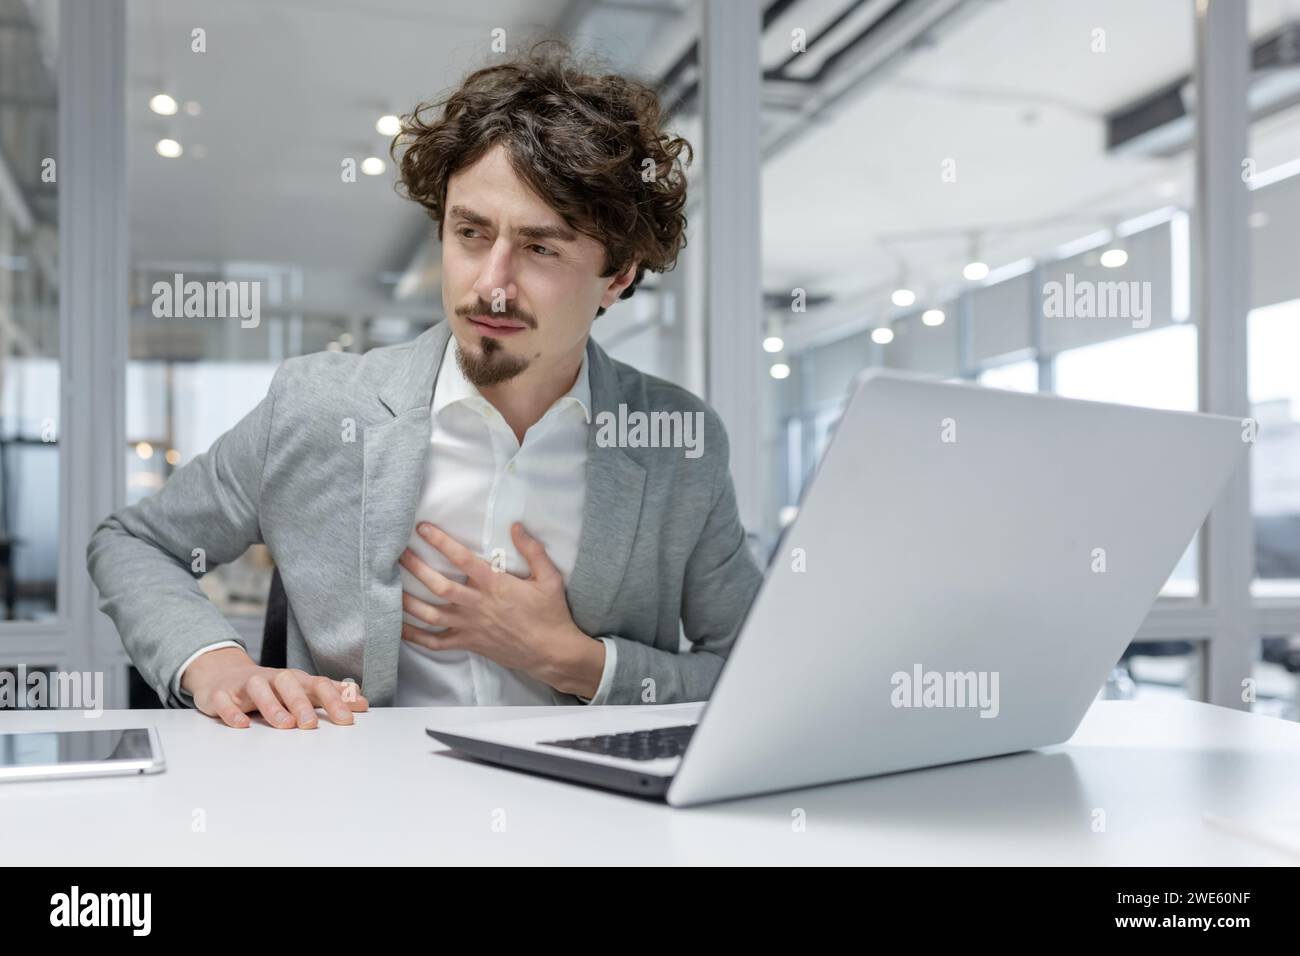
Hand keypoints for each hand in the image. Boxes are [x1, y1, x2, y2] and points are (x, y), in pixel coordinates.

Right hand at [182, 646, 369, 728]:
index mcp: (295, 680)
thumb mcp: (301, 689)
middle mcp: (272, 679)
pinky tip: (242, 725)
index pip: (318, 685)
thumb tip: (362, 703)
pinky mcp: (221, 694)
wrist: (223, 674)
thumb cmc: (271, 687)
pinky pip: (225, 701)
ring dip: (272, 706)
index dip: (334, 700)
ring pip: (259, 689)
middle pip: (289, 683)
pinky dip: (232, 711)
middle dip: (302, 703)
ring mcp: (245, 685)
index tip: (348, 720)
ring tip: (284, 724)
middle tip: (312, 725)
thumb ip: (330, 696)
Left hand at [399, 522, 603, 697]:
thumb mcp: (549, 578)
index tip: (423, 528)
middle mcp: (477, 605)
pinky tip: (400, 627)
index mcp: (496, 585)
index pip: (462, 559)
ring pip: (430, 614)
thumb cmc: (551, 613)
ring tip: (388, 586)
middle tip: (397, 553)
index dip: (441, 542)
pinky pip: (435, 642)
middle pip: (438, 585)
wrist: (552, 652)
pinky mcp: (468, 643)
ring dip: (407, 600)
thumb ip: (533, 550)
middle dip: (415, 567)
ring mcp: (470, 626)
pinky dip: (415, 636)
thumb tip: (516, 526)